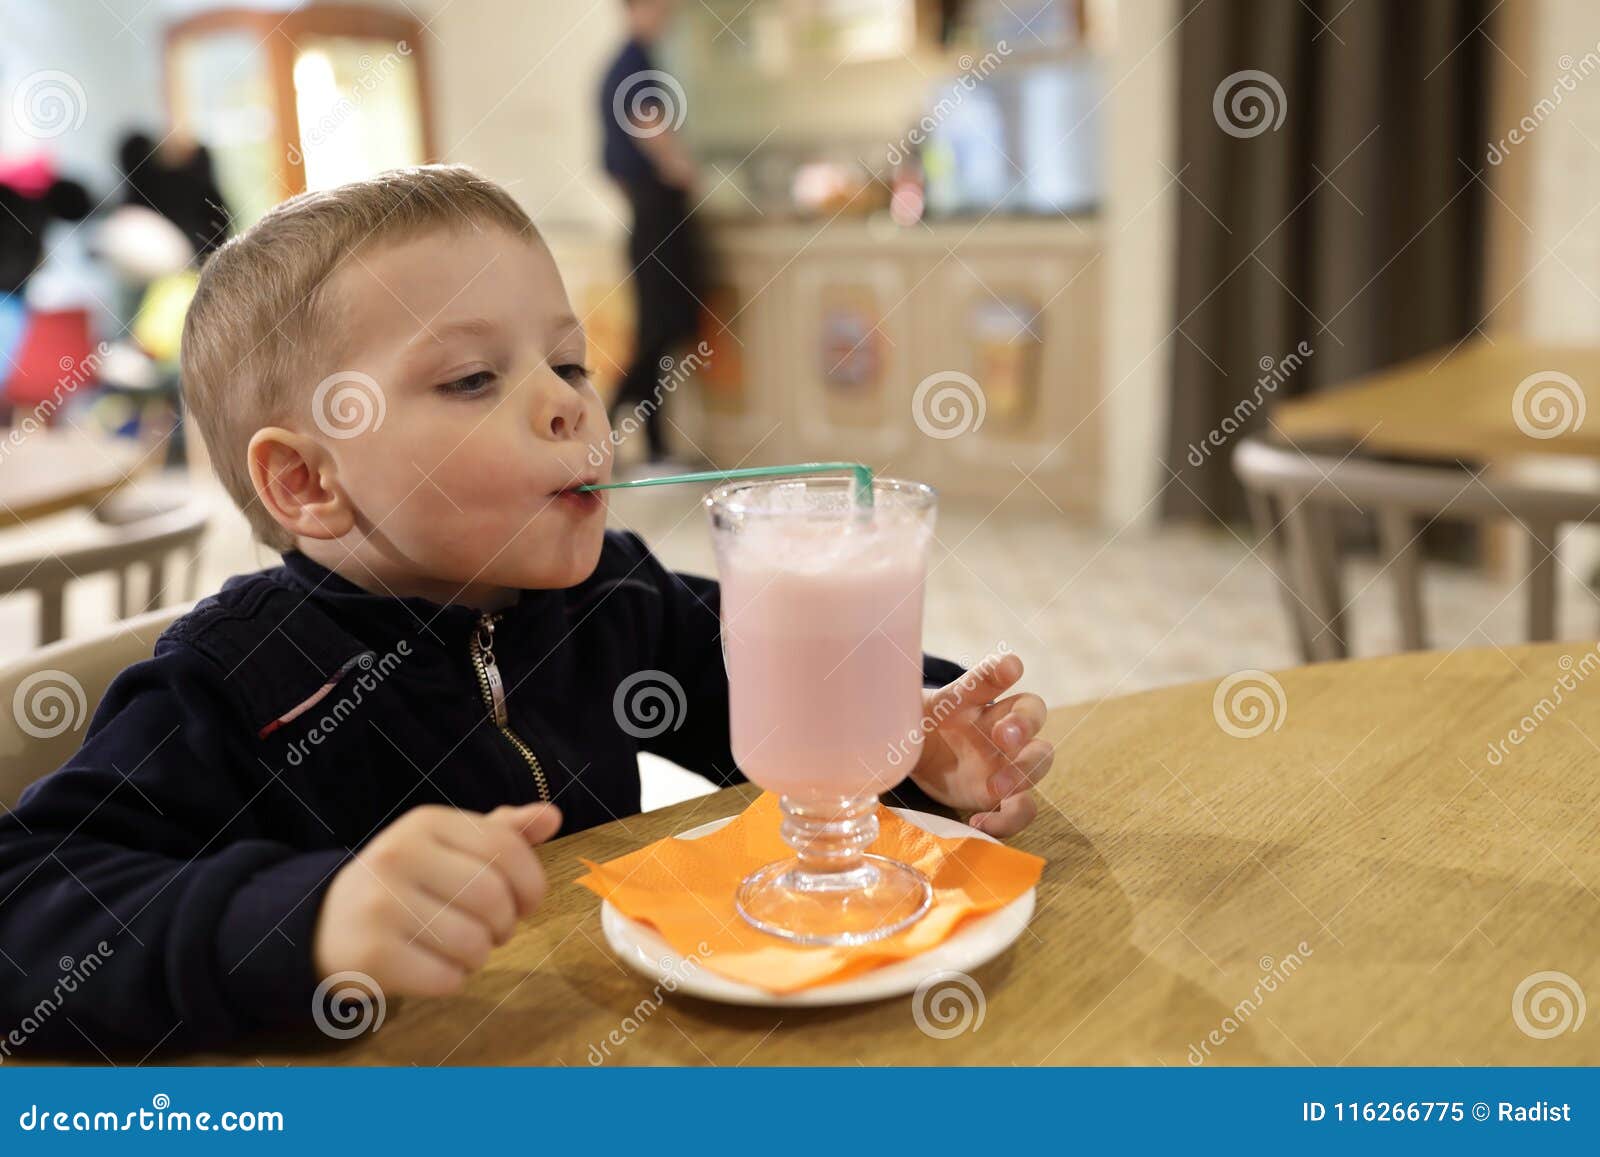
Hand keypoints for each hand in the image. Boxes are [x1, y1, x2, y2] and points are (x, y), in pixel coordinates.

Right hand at [313, 802, 561, 996]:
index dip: (531, 883)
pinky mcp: (370, 955)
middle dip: (506, 924)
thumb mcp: (447, 846)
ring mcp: (380, 905)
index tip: (526, 902)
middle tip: (493, 930)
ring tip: (462, 947)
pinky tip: (434, 965)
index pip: (505, 847)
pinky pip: (446, 978)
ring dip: (480, 955)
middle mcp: (398, 855)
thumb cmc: (406, 882)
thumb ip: (500, 833)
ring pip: (474, 943)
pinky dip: (454, 979)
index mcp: (425, 822)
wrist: (325, 923)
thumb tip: (552, 816)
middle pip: (493, 898)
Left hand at [909, 652, 1053, 837]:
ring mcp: (1006, 760)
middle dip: (1024, 724)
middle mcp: (998, 725)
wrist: (919, 764)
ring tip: (996, 788)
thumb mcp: (914, 715)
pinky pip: (1022, 808)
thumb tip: (881, 694)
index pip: (990, 675)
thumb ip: (909, 707)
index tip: (1009, 668)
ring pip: (1039, 760)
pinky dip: (1009, 819)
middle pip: (1032, 714)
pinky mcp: (1003, 796)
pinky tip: (978, 821)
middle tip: (1005, 737)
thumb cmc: (920, 728)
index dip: (1002, 669)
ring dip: (1024, 773)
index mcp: (973, 698)